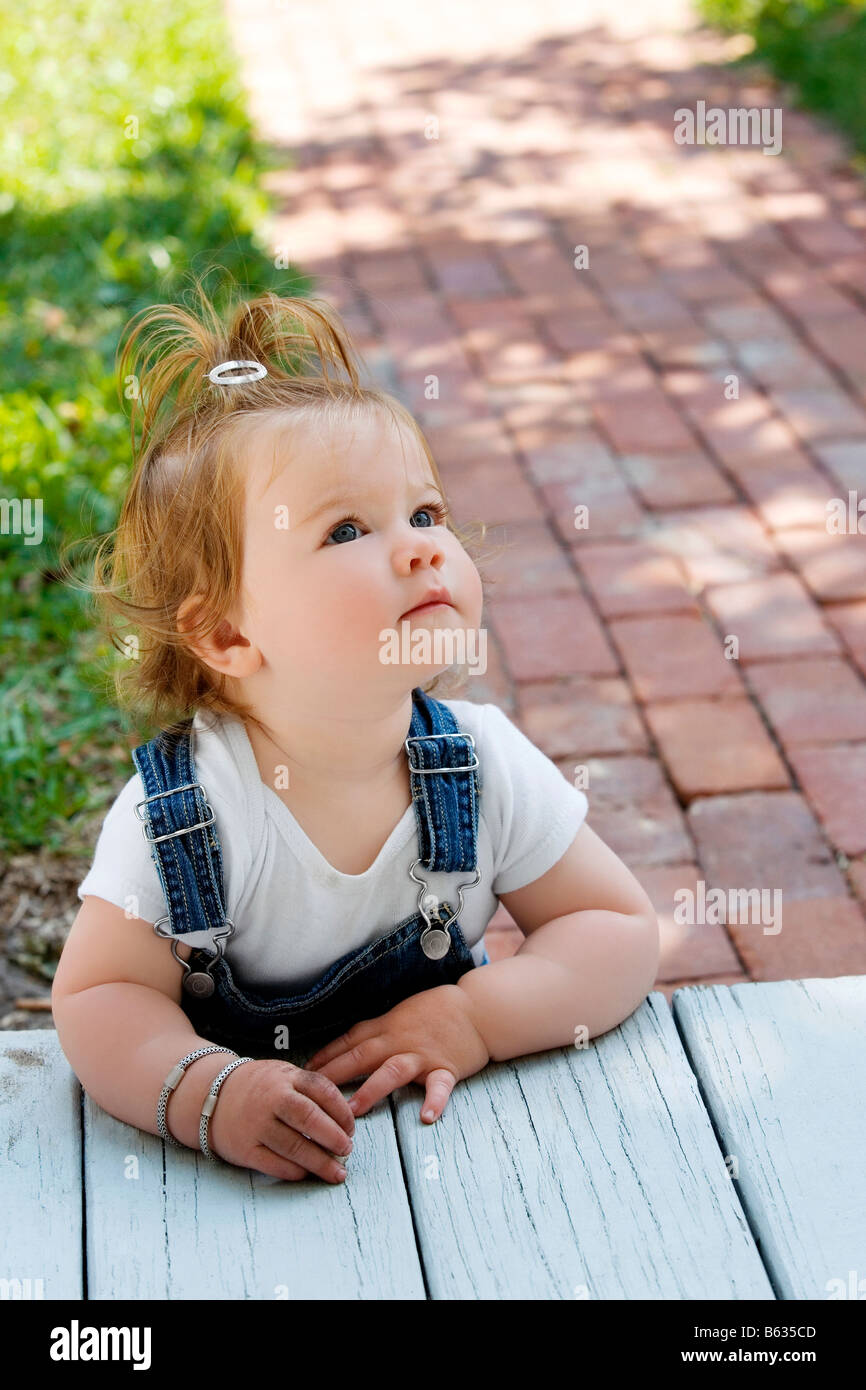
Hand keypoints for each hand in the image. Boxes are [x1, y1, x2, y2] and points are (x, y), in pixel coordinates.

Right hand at [206, 1058, 354, 1183]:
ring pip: (294, 1146)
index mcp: (286, 1076)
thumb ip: (310, 1090)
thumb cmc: (258, 1088)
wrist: (211, 1097)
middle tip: (347, 1150)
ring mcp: (256, 1124)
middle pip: (310, 1118)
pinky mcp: (244, 1149)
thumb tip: (344, 1119)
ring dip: (319, 1162)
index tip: (351, 1128)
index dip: (342, 1112)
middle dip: (334, 1138)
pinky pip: (274, 1164)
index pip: (323, 1091)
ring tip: (336, 1172)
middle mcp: (271, 1098)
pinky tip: (306, 1174)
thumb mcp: (283, 1075)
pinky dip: (294, 1171)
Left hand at [306, 984, 489, 1123]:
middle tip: (311, 1095)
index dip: (324, 1057)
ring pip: (392, 1071)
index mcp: (387, 1027)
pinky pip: (439, 1086)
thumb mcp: (401, 1013)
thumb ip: (377, 1030)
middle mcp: (400, 1041)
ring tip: (353, 1111)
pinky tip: (426, 1118)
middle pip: (361, 1057)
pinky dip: (434, 1101)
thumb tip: (346, 1045)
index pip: (349, 1041)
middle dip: (334, 1076)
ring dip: (371, 1090)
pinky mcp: (446, 1068)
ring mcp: (423, 1055)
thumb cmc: (437, 1010)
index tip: (302, 1073)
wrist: (477, 1008)